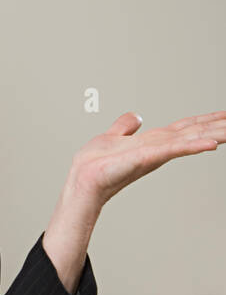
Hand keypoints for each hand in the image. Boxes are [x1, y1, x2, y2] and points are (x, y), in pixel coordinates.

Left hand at [69, 109, 225, 208]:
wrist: (83, 179)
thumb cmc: (96, 163)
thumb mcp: (113, 136)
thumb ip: (125, 126)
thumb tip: (136, 116)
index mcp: (154, 141)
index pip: (186, 127)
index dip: (206, 120)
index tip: (225, 115)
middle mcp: (160, 147)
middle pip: (196, 132)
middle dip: (218, 126)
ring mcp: (156, 153)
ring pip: (191, 139)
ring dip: (214, 134)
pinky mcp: (148, 158)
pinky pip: (174, 149)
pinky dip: (193, 146)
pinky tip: (212, 144)